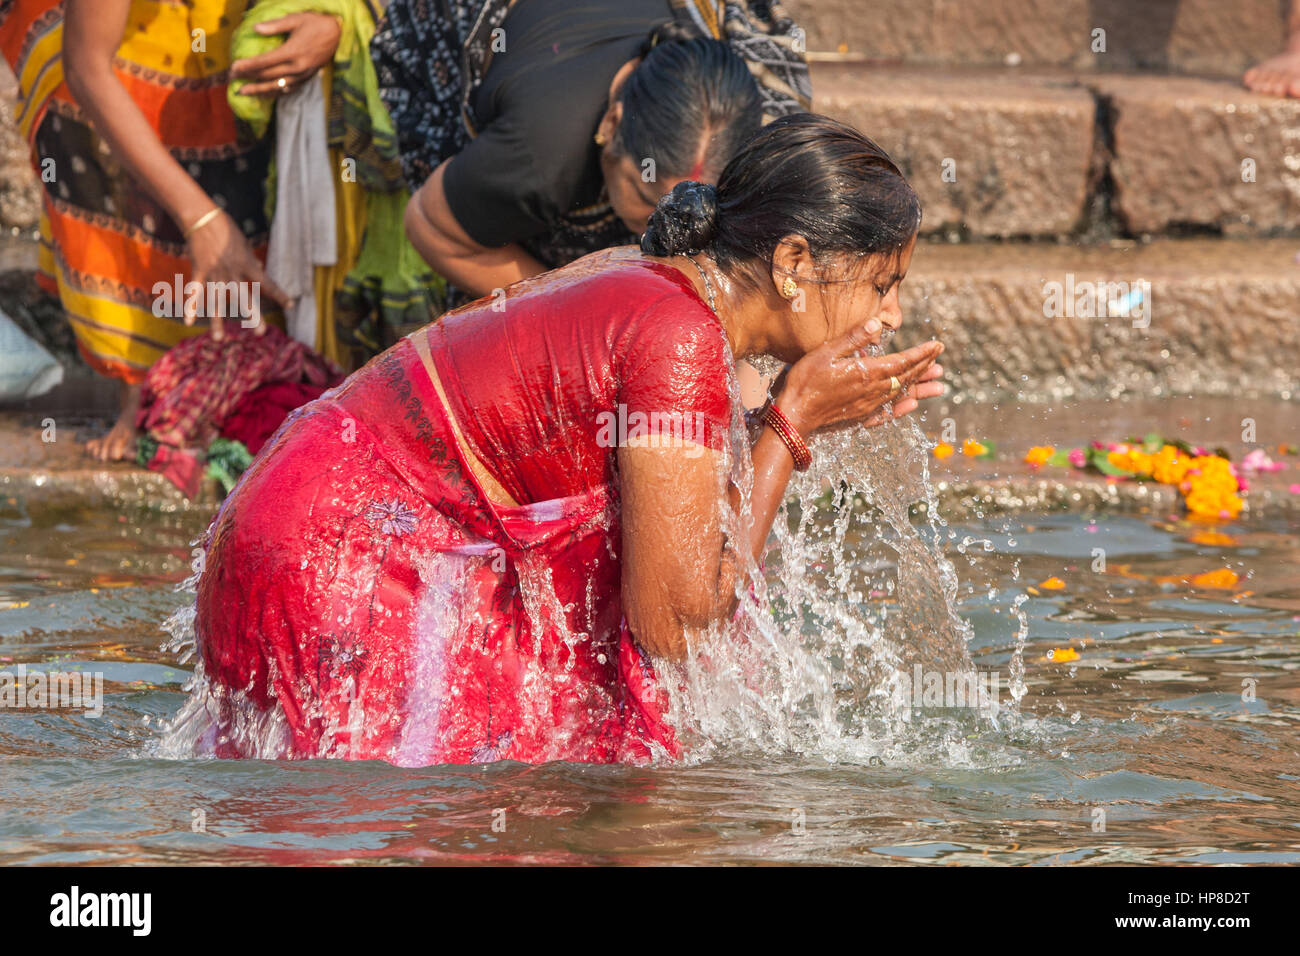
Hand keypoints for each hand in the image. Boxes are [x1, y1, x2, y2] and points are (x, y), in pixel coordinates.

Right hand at [184, 209, 290, 338]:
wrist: (202, 218)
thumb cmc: (226, 228)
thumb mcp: (244, 243)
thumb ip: (251, 258)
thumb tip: (259, 267)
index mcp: (247, 264)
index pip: (267, 282)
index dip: (279, 294)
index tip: (290, 304)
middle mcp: (232, 272)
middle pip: (243, 298)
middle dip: (252, 315)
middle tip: (260, 332)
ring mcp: (214, 273)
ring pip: (216, 302)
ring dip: (217, 321)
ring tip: (219, 339)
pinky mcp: (199, 271)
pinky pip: (195, 292)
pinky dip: (191, 306)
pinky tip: (189, 321)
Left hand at [229, 12, 341, 95]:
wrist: (338, 34)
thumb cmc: (315, 23)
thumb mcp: (295, 19)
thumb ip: (274, 25)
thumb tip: (255, 29)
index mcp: (292, 52)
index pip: (264, 62)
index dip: (247, 66)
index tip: (233, 68)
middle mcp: (297, 67)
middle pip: (268, 76)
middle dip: (249, 78)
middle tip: (232, 79)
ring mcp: (303, 75)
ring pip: (277, 86)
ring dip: (259, 90)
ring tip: (244, 92)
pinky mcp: (307, 78)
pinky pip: (289, 89)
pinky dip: (275, 92)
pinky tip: (265, 94)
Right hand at [777, 319, 944, 433]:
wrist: (794, 415)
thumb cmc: (806, 381)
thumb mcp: (826, 352)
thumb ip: (853, 338)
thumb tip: (878, 324)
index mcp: (868, 373)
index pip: (903, 361)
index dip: (922, 353)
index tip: (937, 345)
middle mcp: (873, 391)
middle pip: (906, 378)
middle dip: (925, 367)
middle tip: (940, 360)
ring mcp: (868, 407)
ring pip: (902, 395)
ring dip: (921, 388)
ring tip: (940, 385)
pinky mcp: (860, 417)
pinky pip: (888, 413)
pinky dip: (903, 408)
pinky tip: (911, 406)